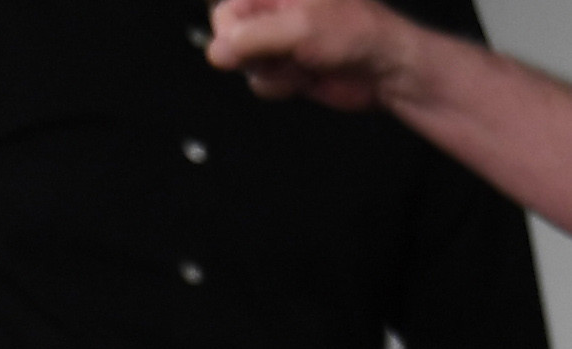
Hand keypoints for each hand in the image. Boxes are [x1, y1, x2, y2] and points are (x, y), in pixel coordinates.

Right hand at [211, 0, 415, 105]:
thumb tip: (217, 50)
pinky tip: (306, 74)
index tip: (245, 44)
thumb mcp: (300, 29)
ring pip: (244, 63)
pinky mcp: (285, 65)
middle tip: (282, 52)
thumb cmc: (358, 36)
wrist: (384, 70)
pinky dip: (281, 84)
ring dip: (273, 72)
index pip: (226, 10)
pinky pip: (259, 81)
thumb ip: (252, 37)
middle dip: (255, 55)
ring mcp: (280, 40)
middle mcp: (278, 12)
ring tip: (303, 62)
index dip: (231, 31)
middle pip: (231, 39)